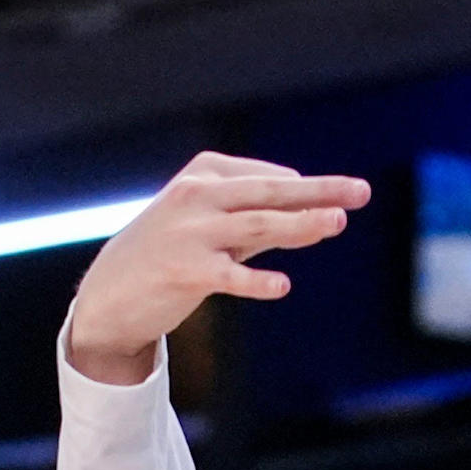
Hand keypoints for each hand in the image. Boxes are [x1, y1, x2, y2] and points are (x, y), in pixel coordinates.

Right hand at [62, 154, 367, 382]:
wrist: (110, 295)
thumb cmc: (167, 253)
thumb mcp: (209, 223)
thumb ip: (260, 218)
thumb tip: (320, 214)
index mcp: (204, 174)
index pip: (269, 179)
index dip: (305, 193)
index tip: (336, 199)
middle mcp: (198, 196)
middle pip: (271, 192)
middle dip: (320, 191)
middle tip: (361, 192)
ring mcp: (191, 233)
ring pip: (258, 225)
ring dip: (301, 225)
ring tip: (337, 224)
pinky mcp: (185, 272)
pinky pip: (229, 276)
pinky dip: (256, 281)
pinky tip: (282, 286)